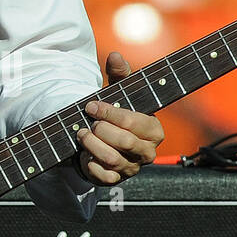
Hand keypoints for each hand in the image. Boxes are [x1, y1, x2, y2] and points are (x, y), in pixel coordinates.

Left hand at [76, 51, 163, 184]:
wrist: (104, 140)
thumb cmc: (116, 113)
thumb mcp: (119, 92)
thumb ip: (120, 74)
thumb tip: (115, 56)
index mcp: (154, 129)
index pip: (134, 122)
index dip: (109, 113)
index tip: (91, 106)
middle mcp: (148, 152)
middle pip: (123, 141)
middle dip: (100, 129)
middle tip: (88, 122)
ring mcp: (133, 168)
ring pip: (112, 158)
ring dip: (91, 144)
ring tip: (82, 135)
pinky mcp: (116, 180)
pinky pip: (103, 175)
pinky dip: (90, 163)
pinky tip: (84, 154)